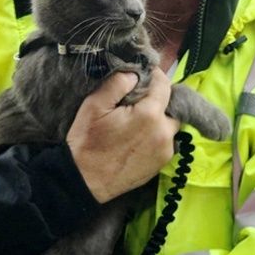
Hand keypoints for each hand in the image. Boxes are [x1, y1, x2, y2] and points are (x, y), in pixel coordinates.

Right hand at [67, 70, 180, 203]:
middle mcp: (164, 132)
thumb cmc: (87, 142)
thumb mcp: (95, 105)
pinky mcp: (162, 163)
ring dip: (159, 118)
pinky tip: (139, 137)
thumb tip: (136, 73)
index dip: (155, 76)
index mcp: (149, 115)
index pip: (164, 85)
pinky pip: (166, 141)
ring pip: (170, 124)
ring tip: (138, 120)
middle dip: (158, 99)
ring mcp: (166, 149)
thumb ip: (118, 83)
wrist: (84, 180)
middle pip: (171, 105)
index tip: (144, 74)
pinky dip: (157, 134)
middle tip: (138, 100)